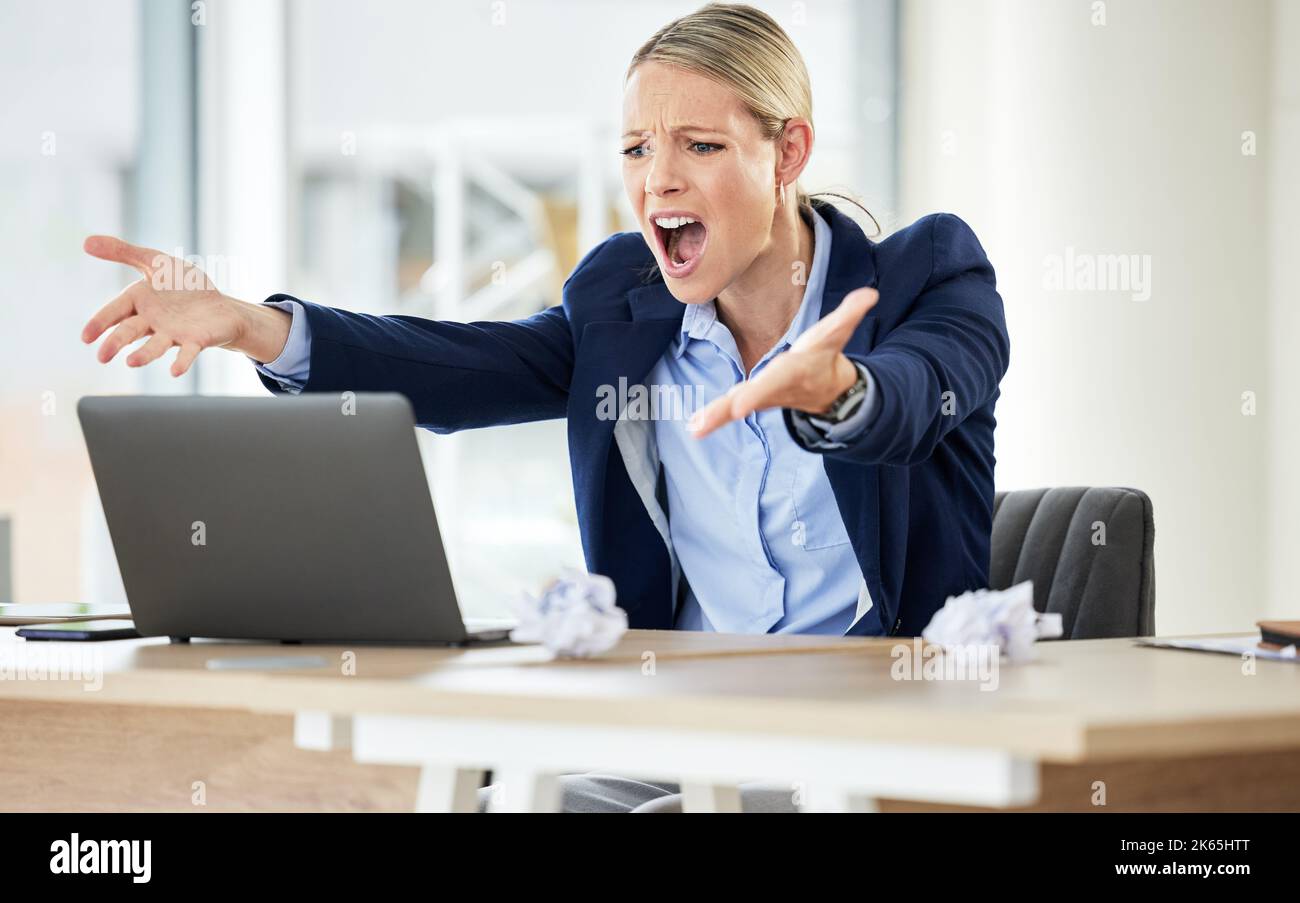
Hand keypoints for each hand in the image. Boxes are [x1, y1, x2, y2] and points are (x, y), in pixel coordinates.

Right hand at [81, 236, 290, 375]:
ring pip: (156, 345)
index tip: (85, 338)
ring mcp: (174, 333)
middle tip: (101, 358)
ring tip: (131, 363)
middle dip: (116, 342)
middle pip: (130, 331)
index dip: (100, 323)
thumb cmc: (184, 286)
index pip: (115, 311)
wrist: (221, 306)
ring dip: (144, 354)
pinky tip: (175, 372)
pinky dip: (182, 361)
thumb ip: (123, 252)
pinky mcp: (197, 340)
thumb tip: (85, 241)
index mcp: (140, 302)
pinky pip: (188, 352)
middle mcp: (153, 321)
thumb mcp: (155, 262)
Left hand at [687, 286, 877, 438]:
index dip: (760, 392)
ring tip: (695, 429)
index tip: (741, 406)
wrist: (824, 389)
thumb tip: (870, 294)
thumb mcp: (838, 331)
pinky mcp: (750, 399)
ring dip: (716, 417)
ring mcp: (762, 396)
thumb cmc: (824, 355)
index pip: (777, 380)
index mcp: (794, 370)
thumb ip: (850, 313)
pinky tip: (694, 428)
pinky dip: (713, 418)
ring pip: (737, 407)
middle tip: (716, 418)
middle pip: (753, 397)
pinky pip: (729, 410)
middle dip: (734, 407)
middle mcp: (776, 387)